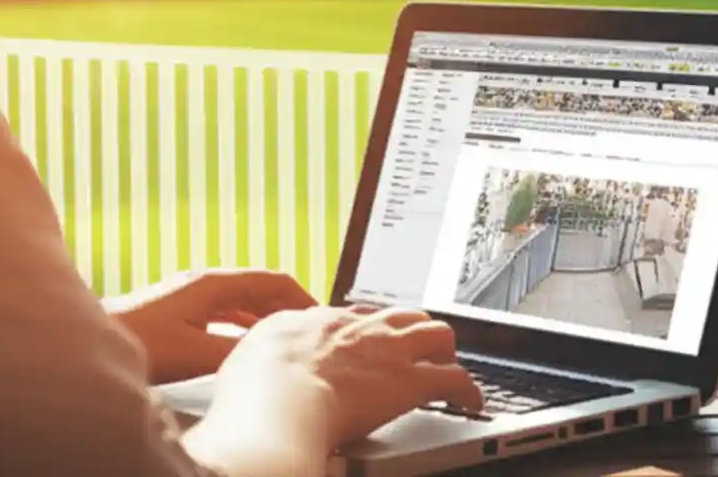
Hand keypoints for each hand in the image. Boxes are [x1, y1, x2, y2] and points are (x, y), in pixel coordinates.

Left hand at [106, 269, 316, 383]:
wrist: (90, 342)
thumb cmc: (138, 341)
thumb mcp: (196, 351)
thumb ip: (236, 350)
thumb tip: (269, 352)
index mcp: (212, 284)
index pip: (272, 281)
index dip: (301, 297)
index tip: (322, 315)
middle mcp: (204, 283)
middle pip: (259, 288)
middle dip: (288, 306)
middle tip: (311, 328)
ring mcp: (190, 296)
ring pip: (242, 302)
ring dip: (267, 316)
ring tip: (288, 337)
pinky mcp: (179, 312)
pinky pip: (226, 313)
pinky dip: (245, 324)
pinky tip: (248, 344)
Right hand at [182, 306, 481, 475]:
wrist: (279, 401)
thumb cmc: (255, 388)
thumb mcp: (247, 355)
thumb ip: (261, 352)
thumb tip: (255, 361)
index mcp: (320, 321)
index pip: (355, 316)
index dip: (368, 330)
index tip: (369, 344)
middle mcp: (360, 328)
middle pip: (402, 315)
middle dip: (413, 332)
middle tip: (414, 353)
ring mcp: (390, 351)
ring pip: (437, 332)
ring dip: (444, 350)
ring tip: (445, 368)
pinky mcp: (412, 381)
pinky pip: (456, 379)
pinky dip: (468, 390)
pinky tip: (471, 401)